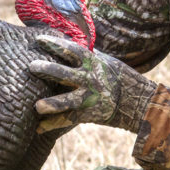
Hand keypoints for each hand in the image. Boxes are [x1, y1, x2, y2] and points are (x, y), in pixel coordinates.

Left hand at [29, 34, 156, 132]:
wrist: (138, 103)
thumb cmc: (120, 78)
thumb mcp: (106, 62)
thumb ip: (88, 55)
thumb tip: (70, 43)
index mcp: (93, 63)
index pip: (71, 50)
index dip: (55, 44)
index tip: (38, 40)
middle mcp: (90, 79)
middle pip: (64, 73)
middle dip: (47, 70)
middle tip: (31, 67)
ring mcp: (89, 98)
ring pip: (67, 101)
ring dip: (51, 103)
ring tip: (37, 106)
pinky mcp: (89, 114)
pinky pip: (68, 120)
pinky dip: (53, 124)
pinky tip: (38, 128)